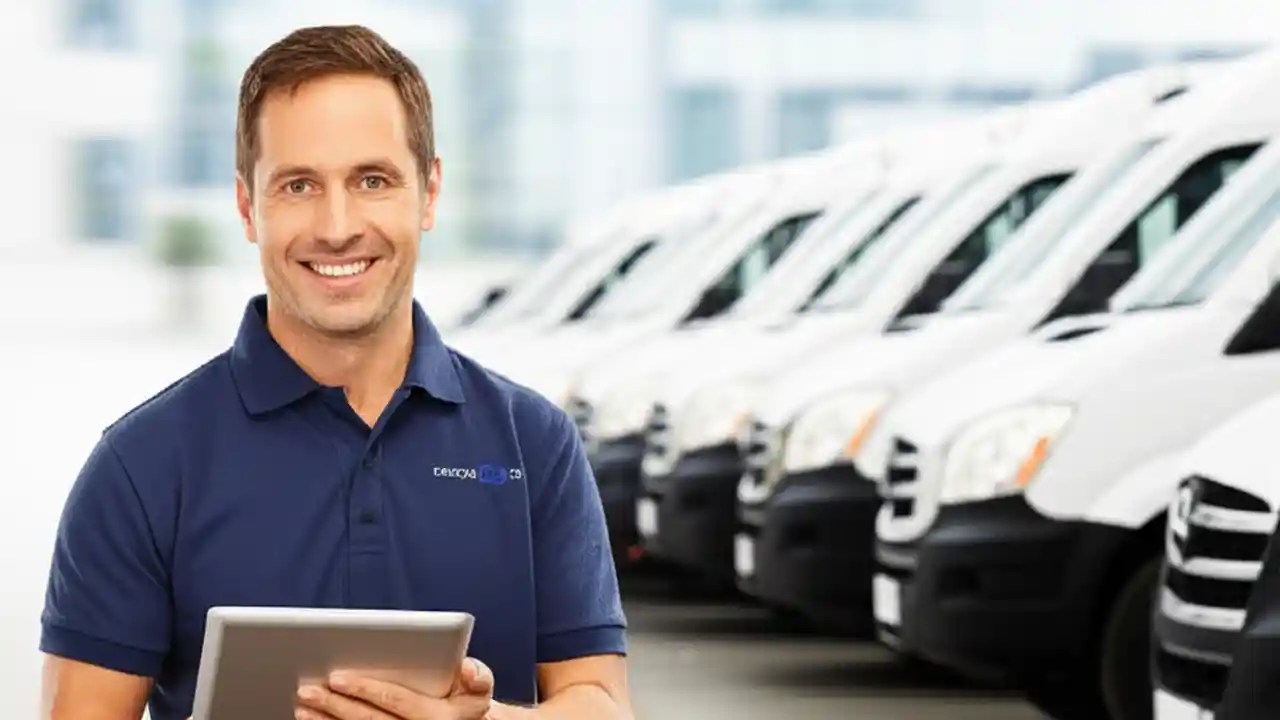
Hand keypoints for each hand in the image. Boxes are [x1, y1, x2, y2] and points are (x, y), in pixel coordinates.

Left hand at [294, 658, 494, 719]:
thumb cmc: (467, 705)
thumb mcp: (480, 689)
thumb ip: (477, 676)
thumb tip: (467, 669)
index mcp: (439, 717)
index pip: (395, 700)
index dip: (365, 688)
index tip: (337, 676)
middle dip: (335, 705)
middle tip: (308, 690)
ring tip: (303, 707)